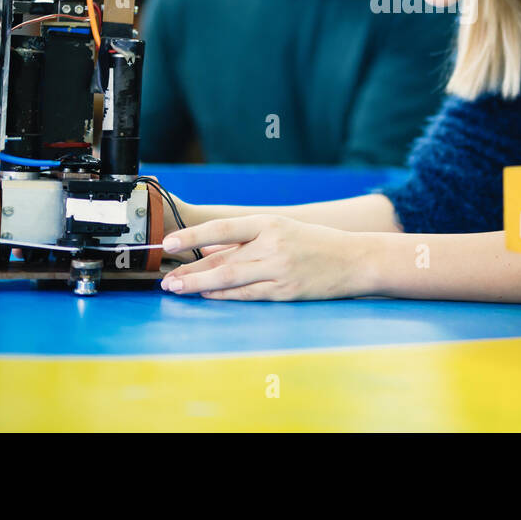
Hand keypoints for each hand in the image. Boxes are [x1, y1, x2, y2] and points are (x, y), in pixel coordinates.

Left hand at [159, 214, 370, 300]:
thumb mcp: (281, 231)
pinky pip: (247, 295)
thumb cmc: (315, 243)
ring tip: (177, 288)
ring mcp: (279, 271)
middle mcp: (272, 246)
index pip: (222, 229)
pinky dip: (223, 295)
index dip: (192, 236)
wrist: (354, 260)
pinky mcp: (285, 292)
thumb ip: (246, 241)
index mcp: (270, 223)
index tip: (169, 242)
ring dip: (199, 285)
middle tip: (166, 277)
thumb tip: (209, 250)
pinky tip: (206, 295)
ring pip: (229, 279)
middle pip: (221, 260)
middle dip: (190, 270)